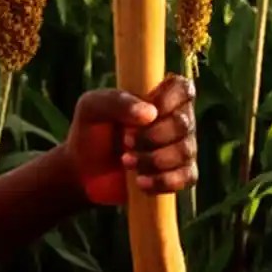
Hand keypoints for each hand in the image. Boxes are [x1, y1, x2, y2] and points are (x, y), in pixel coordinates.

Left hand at [64, 74, 198, 205]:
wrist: (84, 170)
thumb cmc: (90, 130)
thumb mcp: (91, 108)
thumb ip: (115, 101)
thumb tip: (150, 113)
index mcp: (157, 96)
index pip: (182, 88)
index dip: (169, 100)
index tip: (147, 112)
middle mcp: (175, 119)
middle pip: (184, 124)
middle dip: (153, 136)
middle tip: (125, 142)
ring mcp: (180, 147)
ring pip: (185, 151)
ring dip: (154, 159)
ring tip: (126, 161)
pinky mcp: (180, 174)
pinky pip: (187, 177)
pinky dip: (164, 180)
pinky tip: (141, 182)